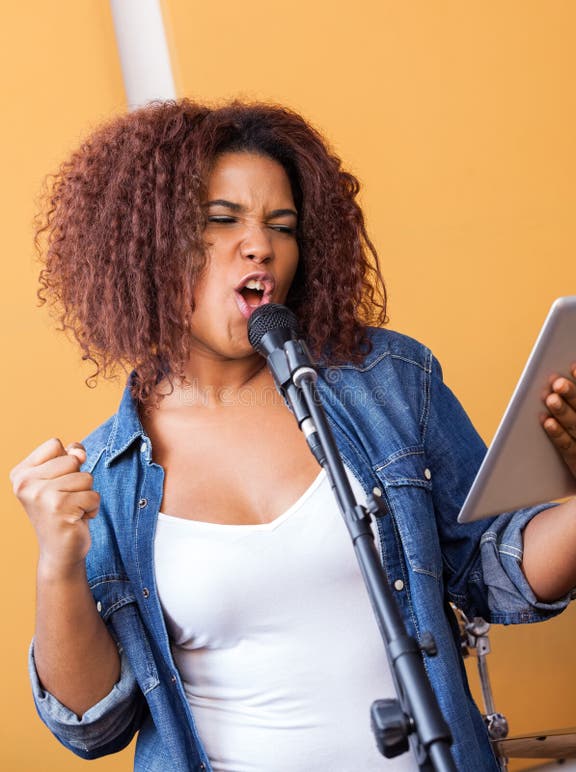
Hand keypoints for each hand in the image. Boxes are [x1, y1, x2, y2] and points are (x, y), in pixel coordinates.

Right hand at [10, 438, 99, 576]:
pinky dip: (92, 508)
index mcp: (21, 473)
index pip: (55, 444)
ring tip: (71, 510)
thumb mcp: (63, 477)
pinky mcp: (59, 509)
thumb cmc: (63, 510)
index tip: (57, 483)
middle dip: (78, 479)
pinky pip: (93, 495)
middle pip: (72, 460)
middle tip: (66, 500)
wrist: (60, 551)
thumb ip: (70, 455)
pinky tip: (77, 520)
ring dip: (86, 495)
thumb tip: (78, 452)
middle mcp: (25, 484)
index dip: (66, 460)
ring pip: (86, 477)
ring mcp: (41, 496)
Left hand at [542, 365, 575, 477]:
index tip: (572, 365)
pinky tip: (546, 421)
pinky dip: (557, 433)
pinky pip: (567, 447)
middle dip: (572, 394)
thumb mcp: (574, 427)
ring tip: (550, 397)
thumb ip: (572, 405)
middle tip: (557, 382)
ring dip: (563, 411)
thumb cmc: (575, 442)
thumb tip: (567, 370)